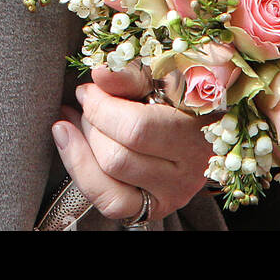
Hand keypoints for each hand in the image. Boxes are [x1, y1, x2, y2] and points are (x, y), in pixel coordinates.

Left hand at [50, 63, 211, 223]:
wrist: (207, 121)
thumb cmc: (184, 90)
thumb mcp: (165, 72)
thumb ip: (132, 74)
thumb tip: (99, 75)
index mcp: (195, 133)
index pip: (135, 129)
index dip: (100, 107)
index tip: (88, 89)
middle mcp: (187, 174)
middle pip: (117, 159)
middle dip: (90, 126)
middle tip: (88, 102)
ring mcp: (171, 196)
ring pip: (109, 186)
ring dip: (82, 150)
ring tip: (78, 122)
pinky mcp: (154, 207)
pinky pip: (111, 204)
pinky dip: (84, 173)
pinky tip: (72, 146)